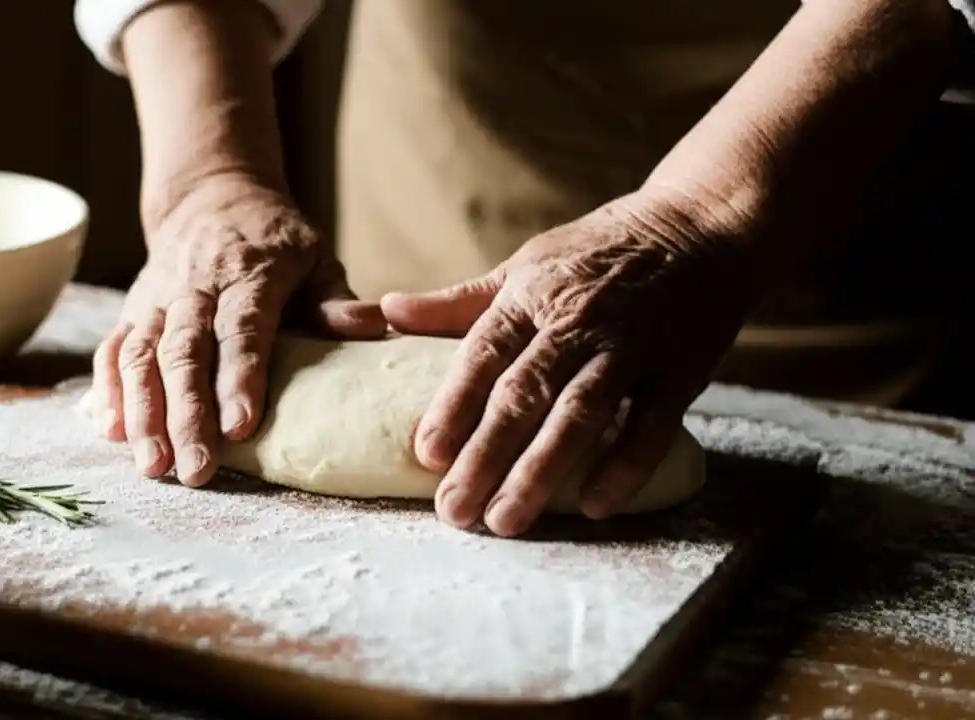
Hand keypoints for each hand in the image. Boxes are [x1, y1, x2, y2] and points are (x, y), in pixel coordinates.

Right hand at [91, 174, 385, 485]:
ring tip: (153, 465)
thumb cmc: (275, 242)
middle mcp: (195, 287)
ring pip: (141, 355)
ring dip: (143, 412)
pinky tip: (111, 432)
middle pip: (185, 352)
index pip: (241, 328)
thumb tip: (373, 326)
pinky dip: (109, 390)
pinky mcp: (133, 310)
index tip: (241, 427)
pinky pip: (113, 350)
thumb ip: (335, 299)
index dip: (239, 377)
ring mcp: (157, 299)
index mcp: (248, 274)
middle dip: (187, 413)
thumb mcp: (314, 258)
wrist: (210, 197)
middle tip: (196, 469)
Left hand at [382, 190, 762, 535]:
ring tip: (505, 519)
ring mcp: (630, 346)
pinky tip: (594, 505)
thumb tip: (384, 313)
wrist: (702, 225)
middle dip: (485, 455)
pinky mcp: (680, 369)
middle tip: (455, 511)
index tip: (425, 453)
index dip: (453, 405)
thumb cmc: (598, 253)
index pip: (482, 354)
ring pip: (580, 413)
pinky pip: (651, 424)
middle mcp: (576, 321)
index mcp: (529, 296)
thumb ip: (457, 303)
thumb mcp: (524, 267)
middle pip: (524, 394)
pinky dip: (624, 465)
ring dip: (541, 470)